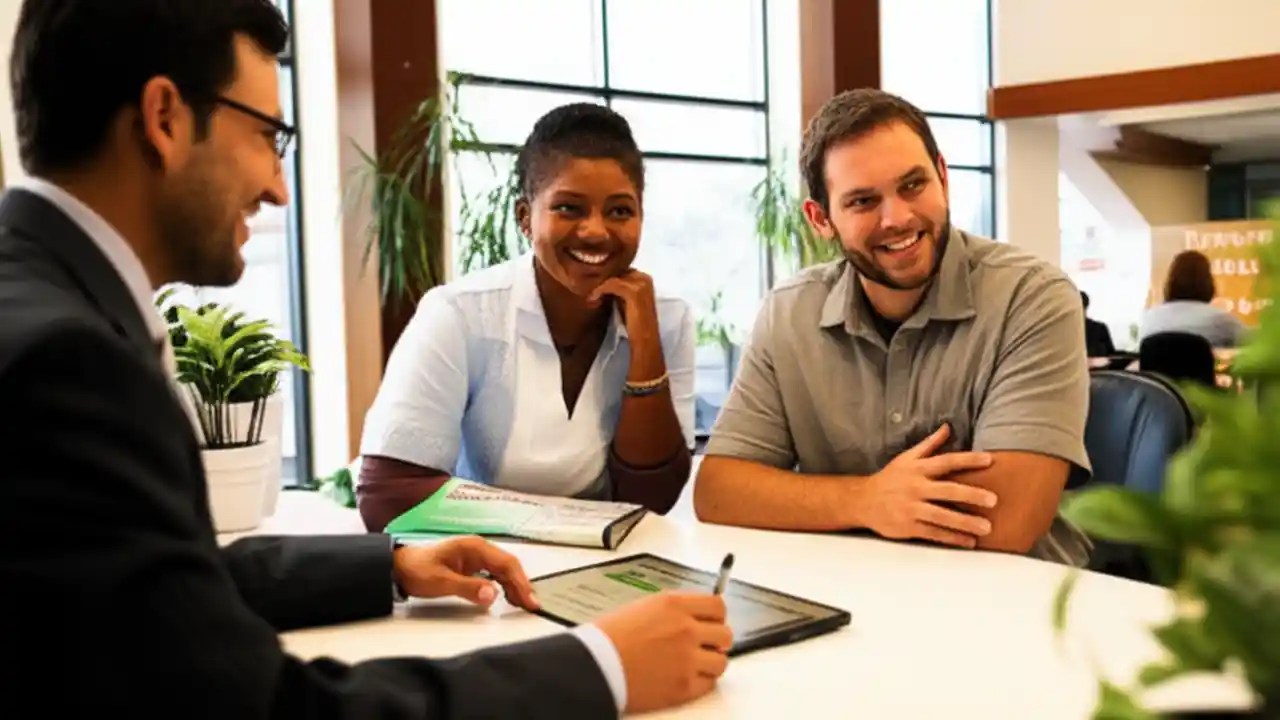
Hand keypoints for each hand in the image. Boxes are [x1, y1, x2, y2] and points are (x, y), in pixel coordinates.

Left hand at [391, 536, 538, 610]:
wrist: (398, 568)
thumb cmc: (417, 570)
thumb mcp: (441, 581)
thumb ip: (468, 588)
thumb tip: (493, 595)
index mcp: (475, 547)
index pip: (507, 563)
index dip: (521, 582)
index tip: (530, 599)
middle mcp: (479, 549)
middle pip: (509, 566)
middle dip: (523, 585)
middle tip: (533, 606)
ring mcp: (476, 557)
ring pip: (504, 571)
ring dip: (516, 586)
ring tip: (525, 605)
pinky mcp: (472, 566)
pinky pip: (495, 574)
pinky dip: (505, 586)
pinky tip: (509, 598)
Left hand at [588, 270, 659, 343]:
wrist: (645, 338)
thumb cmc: (635, 323)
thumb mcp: (627, 301)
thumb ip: (619, 289)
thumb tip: (602, 281)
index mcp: (645, 278)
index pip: (622, 269)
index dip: (607, 276)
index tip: (595, 286)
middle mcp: (644, 277)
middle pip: (617, 270)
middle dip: (603, 279)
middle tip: (591, 290)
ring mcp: (640, 283)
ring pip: (612, 277)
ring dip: (599, 286)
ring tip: (592, 296)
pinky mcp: (633, 292)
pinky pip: (610, 285)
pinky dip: (599, 291)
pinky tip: (593, 299)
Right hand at [593, 592, 731, 713]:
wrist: (595, 664)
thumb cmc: (610, 637)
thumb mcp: (645, 606)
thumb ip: (675, 610)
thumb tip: (696, 616)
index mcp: (675, 605)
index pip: (718, 606)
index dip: (717, 616)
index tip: (713, 622)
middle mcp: (686, 629)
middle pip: (725, 634)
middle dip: (716, 640)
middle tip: (705, 645)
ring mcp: (687, 658)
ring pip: (721, 661)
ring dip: (710, 662)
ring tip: (694, 663)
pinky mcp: (683, 686)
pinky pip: (709, 684)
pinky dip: (701, 681)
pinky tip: (685, 677)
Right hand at [859, 424, 998, 547]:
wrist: (863, 501)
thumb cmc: (890, 478)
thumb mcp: (907, 458)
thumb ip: (930, 444)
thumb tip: (948, 427)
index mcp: (918, 469)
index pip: (946, 461)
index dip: (968, 460)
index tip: (990, 460)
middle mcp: (915, 487)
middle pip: (947, 490)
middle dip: (971, 495)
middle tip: (993, 500)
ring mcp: (911, 508)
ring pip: (942, 515)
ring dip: (965, 522)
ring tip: (987, 527)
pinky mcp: (908, 526)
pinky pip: (933, 532)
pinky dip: (952, 538)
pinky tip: (969, 541)